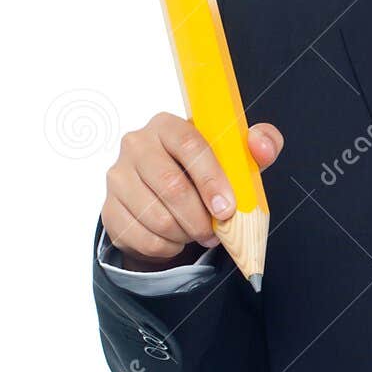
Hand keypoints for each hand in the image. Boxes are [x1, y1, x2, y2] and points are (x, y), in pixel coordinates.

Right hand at [102, 112, 283, 271]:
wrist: (167, 198)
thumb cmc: (204, 172)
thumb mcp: (235, 158)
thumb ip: (258, 145)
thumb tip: (261, 144)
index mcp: (167, 125)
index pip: (189, 145)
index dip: (211, 179)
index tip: (227, 208)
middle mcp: (136, 145)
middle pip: (170, 186)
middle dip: (200, 217)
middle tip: (215, 231)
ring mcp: (118, 176)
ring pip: (156, 216)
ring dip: (185, 233)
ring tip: (198, 232)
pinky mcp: (110, 208)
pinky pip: (142, 237)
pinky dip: (168, 246)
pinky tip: (176, 238)